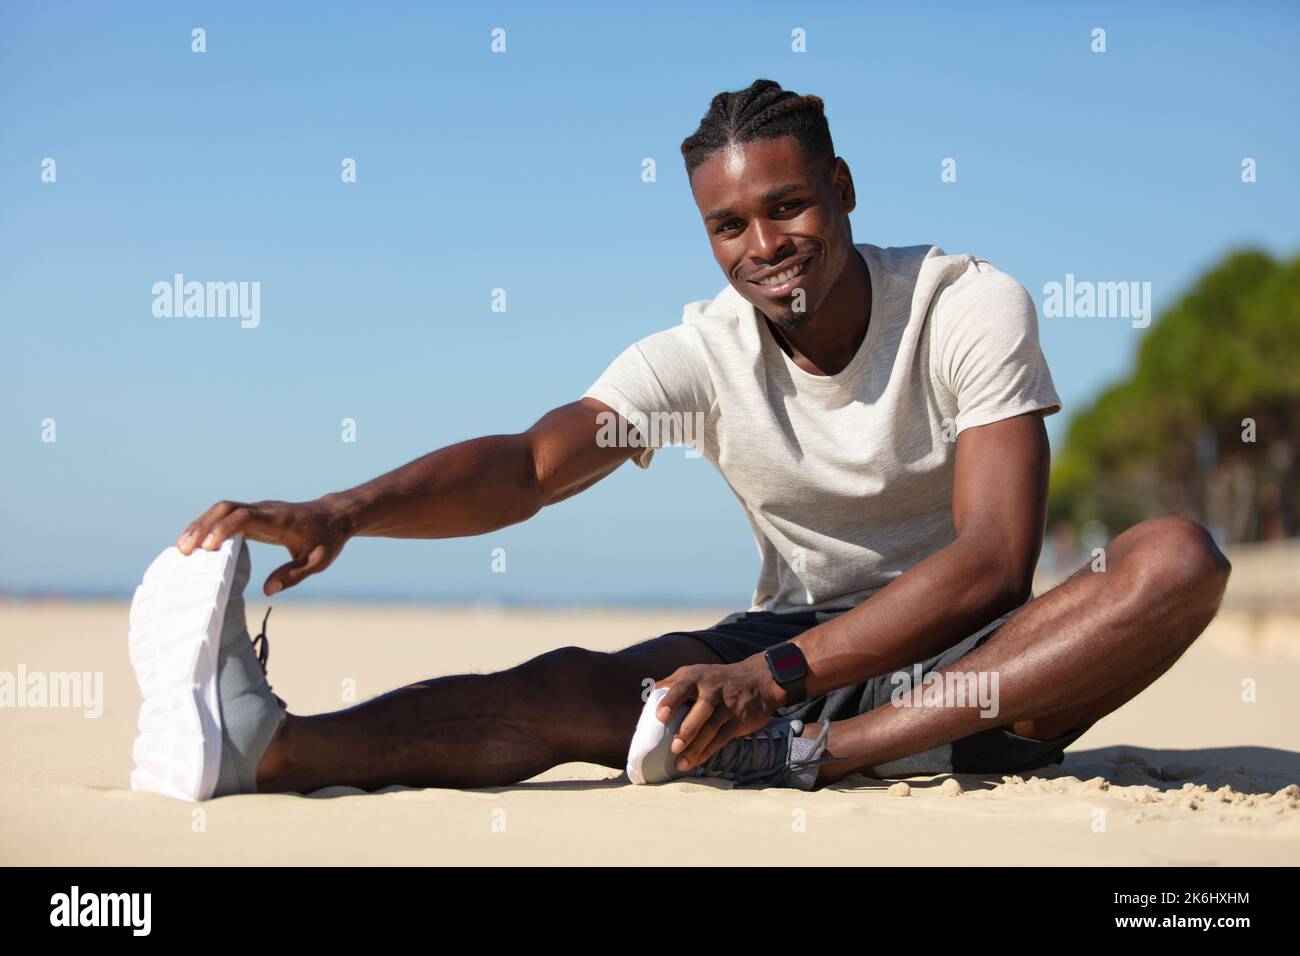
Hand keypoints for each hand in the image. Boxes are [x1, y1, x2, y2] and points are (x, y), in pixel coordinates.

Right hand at [176, 496, 353, 595]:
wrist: (334, 516)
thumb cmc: (326, 540)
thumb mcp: (317, 561)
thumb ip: (294, 575)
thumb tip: (268, 590)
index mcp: (279, 519)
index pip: (245, 517)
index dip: (225, 529)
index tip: (209, 547)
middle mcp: (264, 510)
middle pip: (226, 508)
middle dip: (203, 526)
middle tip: (184, 549)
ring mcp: (257, 510)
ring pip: (222, 509)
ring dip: (201, 525)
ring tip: (182, 548)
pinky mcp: (253, 515)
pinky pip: (226, 516)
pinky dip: (208, 526)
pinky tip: (196, 544)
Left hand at [655, 655, 785, 772]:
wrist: (759, 679)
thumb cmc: (718, 679)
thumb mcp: (697, 672)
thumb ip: (674, 682)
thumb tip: (649, 695)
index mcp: (697, 678)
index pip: (681, 688)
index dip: (671, 702)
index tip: (660, 717)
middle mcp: (712, 690)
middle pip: (700, 710)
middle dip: (687, 730)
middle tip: (673, 747)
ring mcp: (728, 706)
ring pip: (711, 729)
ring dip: (695, 748)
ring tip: (680, 763)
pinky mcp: (739, 721)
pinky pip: (722, 738)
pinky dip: (708, 751)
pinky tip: (696, 762)